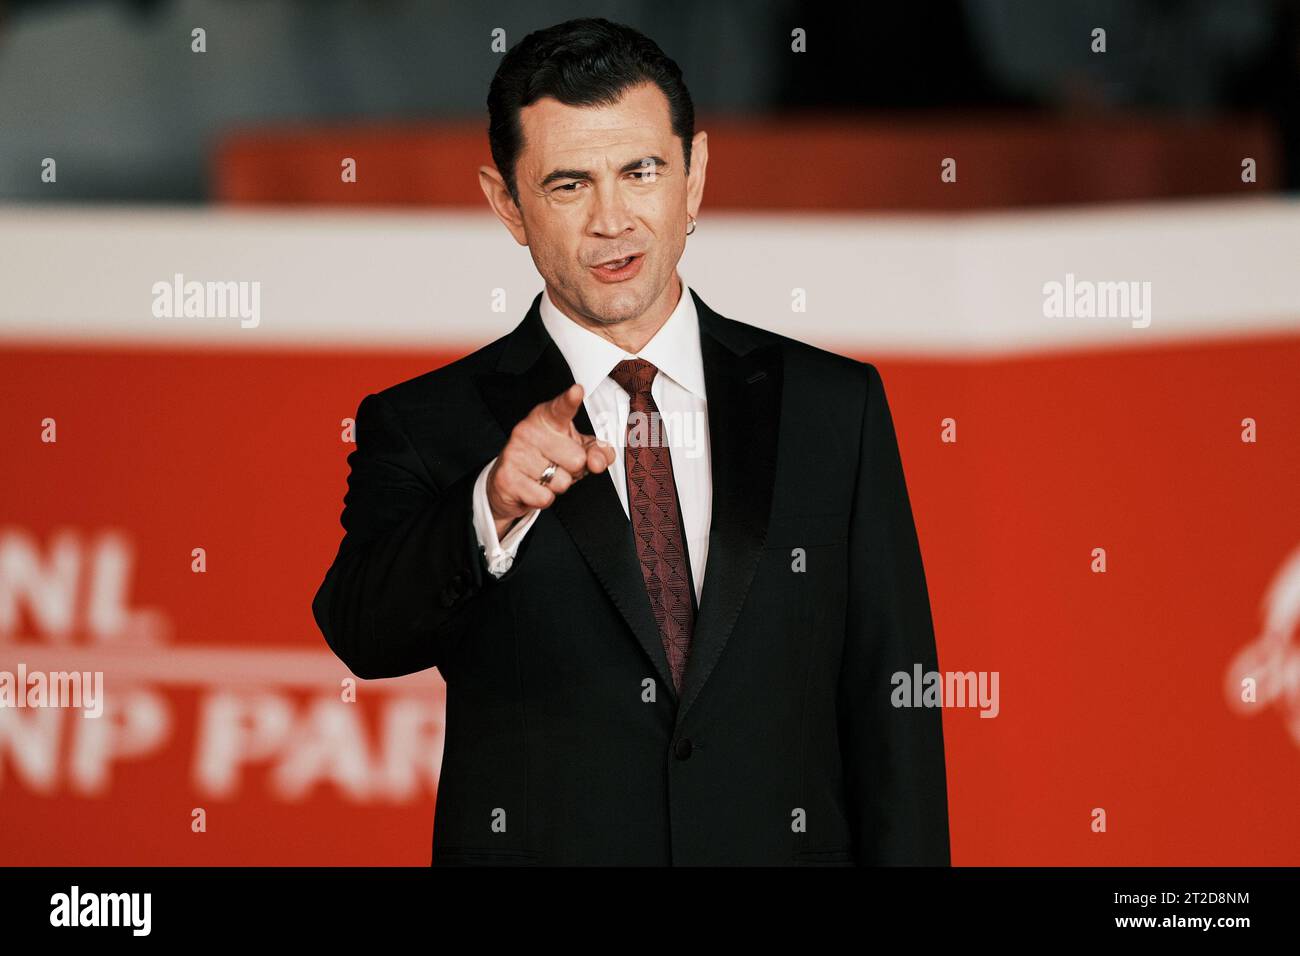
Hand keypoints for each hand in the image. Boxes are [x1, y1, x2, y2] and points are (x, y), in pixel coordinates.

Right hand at [486, 383, 616, 536]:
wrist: (508, 483)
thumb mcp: (577, 450)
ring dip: (557, 486)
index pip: (562, 408)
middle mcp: (528, 430)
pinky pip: (544, 497)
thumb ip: (597, 452)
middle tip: (558, 466)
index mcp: (547, 418)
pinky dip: (543, 499)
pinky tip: (532, 488)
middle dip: (574, 471)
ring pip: (561, 481)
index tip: (577, 391)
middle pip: (577, 459)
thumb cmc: (546, 460)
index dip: (570, 400)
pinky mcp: (507, 477)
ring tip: (543, 477)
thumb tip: (599, 461)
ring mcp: (515, 452)